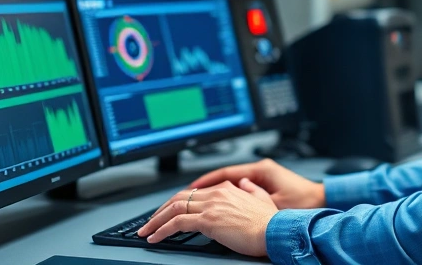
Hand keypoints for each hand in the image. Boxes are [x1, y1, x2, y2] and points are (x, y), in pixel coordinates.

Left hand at [139, 179, 277, 256]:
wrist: (275, 231)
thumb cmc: (271, 222)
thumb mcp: (262, 199)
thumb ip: (251, 190)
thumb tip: (245, 183)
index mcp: (227, 189)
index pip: (193, 193)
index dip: (176, 202)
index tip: (167, 211)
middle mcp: (216, 194)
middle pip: (179, 198)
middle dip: (160, 210)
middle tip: (150, 222)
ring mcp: (211, 206)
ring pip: (174, 208)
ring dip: (156, 221)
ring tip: (146, 231)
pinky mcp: (208, 220)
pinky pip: (177, 223)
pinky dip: (162, 230)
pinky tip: (156, 237)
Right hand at [190, 158, 324, 209]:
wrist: (320, 201)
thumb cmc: (303, 201)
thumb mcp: (275, 202)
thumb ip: (253, 198)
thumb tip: (232, 196)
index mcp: (261, 170)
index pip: (226, 173)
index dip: (206, 181)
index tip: (191, 188)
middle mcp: (259, 170)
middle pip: (225, 177)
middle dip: (206, 187)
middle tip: (187, 196)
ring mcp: (261, 177)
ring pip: (230, 183)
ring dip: (214, 191)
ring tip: (197, 201)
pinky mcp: (265, 184)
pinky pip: (239, 188)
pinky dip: (227, 195)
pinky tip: (217, 204)